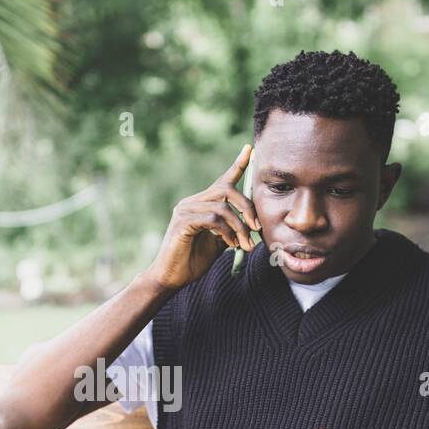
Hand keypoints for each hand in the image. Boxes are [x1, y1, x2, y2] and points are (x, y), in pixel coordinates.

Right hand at [146, 143, 260, 291]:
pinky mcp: (183, 221)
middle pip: (226, 190)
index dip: (237, 165)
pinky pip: (212, 219)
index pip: (222, 181)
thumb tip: (253, 225)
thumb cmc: (192, 262)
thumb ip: (231, 230)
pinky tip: (230, 245)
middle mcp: (192, 202)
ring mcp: (185, 210)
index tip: (250, 150)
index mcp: (200, 204)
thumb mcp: (219, 243)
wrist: (171, 278)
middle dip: (247, 207)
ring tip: (245, 245)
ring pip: (222, 207)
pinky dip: (226, 232)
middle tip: (257, 228)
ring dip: (239, 227)